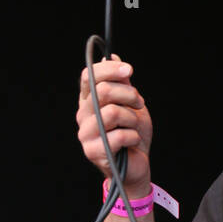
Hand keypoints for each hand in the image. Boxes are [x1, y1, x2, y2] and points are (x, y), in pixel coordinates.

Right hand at [76, 53, 152, 193]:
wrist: (136, 164)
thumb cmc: (132, 132)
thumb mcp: (131, 104)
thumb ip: (122, 83)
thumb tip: (113, 57)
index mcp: (89, 100)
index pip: (90, 75)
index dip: (109, 69)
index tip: (129, 70)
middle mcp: (83, 114)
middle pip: (103, 91)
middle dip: (129, 94)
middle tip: (139, 103)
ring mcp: (85, 133)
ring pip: (112, 112)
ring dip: (132, 118)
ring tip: (134, 126)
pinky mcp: (92, 151)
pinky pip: (118, 135)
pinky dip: (133, 136)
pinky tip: (132, 141)